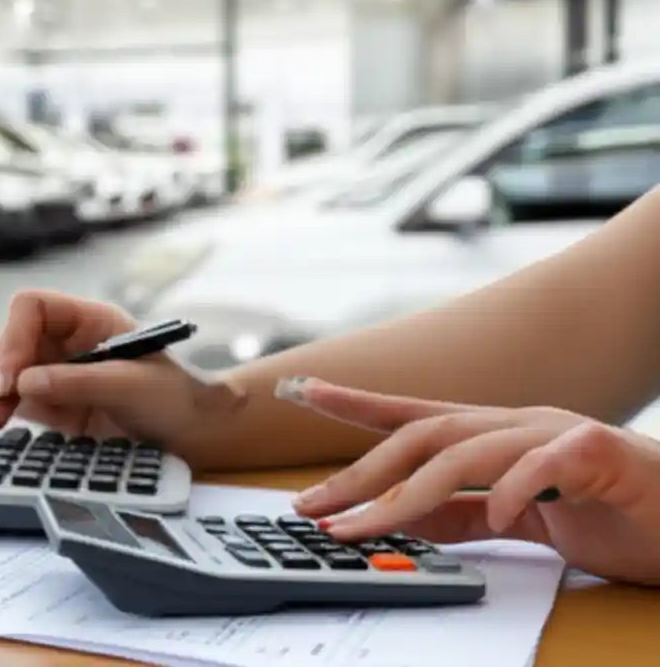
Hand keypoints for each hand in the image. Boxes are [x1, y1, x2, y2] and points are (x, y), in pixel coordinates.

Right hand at [0, 290, 245, 451]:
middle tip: (1, 399)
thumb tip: (25, 382)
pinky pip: (23, 403)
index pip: (34, 308)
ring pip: (14, 374)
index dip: (15, 335)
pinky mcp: (59, 406)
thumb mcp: (132, 386)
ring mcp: (62, 375)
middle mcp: (71, 343)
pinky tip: (0, 426)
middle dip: (4, 368)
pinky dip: (7, 413)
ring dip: (0, 395)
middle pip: (17, 341)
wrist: (194, 436)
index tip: (14, 374)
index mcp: (90, 321)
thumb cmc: (176, 397)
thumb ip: (79, 382)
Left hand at [281, 377, 659, 585]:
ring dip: (409, 493)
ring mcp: (559, 433)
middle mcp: (520, 424)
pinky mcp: (602, 454)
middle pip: (423, 436)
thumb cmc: (614, 516)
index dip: (357, 404)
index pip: (415, 416)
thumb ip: (467, 514)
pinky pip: (546, 465)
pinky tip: (501, 518)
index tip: (302, 392)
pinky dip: (516, 490)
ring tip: (367, 526)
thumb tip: (404, 516)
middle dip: (360, 471)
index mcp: (499, 435)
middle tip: (311, 504)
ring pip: (466, 451)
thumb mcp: (524, 519)